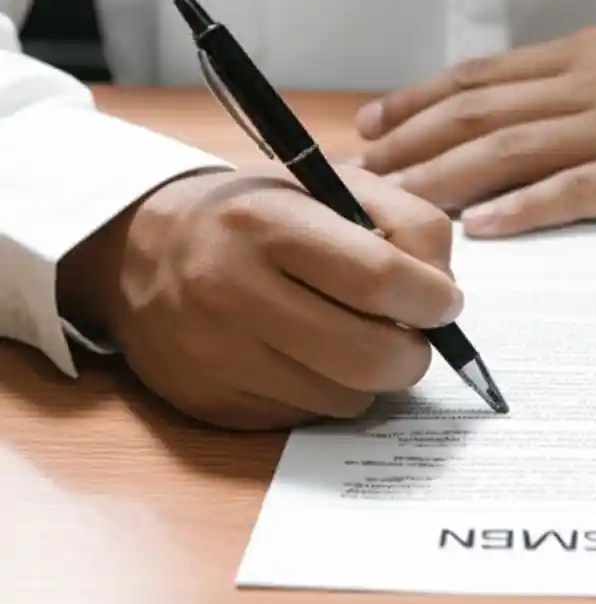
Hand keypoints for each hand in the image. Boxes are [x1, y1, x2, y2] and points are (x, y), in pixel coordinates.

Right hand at [57, 165, 460, 429]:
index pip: (379, 278)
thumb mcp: (329, 186)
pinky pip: (309, 417)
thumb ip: (405, 223)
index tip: (443, 301)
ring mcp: (217, 355)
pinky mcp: (213, 403)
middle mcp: (231, 289)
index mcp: (267, 222)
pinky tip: (306, 357)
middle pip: (371, 356)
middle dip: (415, 353)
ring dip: (372, 376)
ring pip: (348, 398)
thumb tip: (446, 299)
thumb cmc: (259, 216)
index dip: (432, 298)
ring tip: (352, 336)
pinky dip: (329, 393)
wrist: (142, 252)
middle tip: (413, 335)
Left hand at [354, 26, 595, 236]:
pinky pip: (573, 192)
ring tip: (395, 206)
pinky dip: (522, 209)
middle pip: (479, 112)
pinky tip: (482, 228)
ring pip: (511, 150)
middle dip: (412, 145)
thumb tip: (525, 110)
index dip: (419, 101)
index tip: (374, 124)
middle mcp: (593, 83)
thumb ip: (584, 84)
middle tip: (359, 176)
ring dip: (444, 179)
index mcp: (588, 55)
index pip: (482, 76)